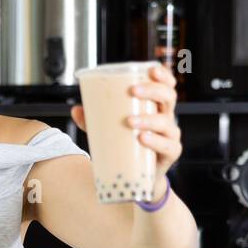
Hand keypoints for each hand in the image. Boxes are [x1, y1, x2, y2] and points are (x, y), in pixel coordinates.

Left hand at [71, 63, 182, 191]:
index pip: (165, 85)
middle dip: (152, 91)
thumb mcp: (109, 130)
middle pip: (168, 97)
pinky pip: (168, 146)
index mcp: (155, 106)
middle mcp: (166, 117)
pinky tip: (143, 139)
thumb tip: (76, 110)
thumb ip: (93, 120)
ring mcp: (170, 136)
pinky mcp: (171, 154)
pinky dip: (155, 141)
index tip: (151, 70)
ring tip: (130, 121)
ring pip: (165, 122)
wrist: (137, 177)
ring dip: (149, 119)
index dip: (163, 75)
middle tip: (133, 91)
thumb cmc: (127, 147)